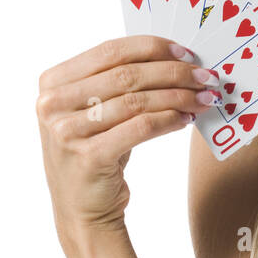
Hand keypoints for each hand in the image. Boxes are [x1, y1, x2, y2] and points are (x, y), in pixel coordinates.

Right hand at [36, 35, 221, 238]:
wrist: (81, 209)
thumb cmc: (94, 152)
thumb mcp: (93, 111)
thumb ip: (118, 82)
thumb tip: (175, 58)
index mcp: (52, 82)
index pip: (110, 51)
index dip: (152, 48)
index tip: (186, 53)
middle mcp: (53, 104)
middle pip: (127, 75)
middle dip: (173, 73)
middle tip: (205, 77)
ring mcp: (68, 132)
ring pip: (136, 101)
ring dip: (178, 97)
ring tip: (204, 98)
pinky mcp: (89, 157)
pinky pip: (141, 128)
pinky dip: (169, 121)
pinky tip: (187, 120)